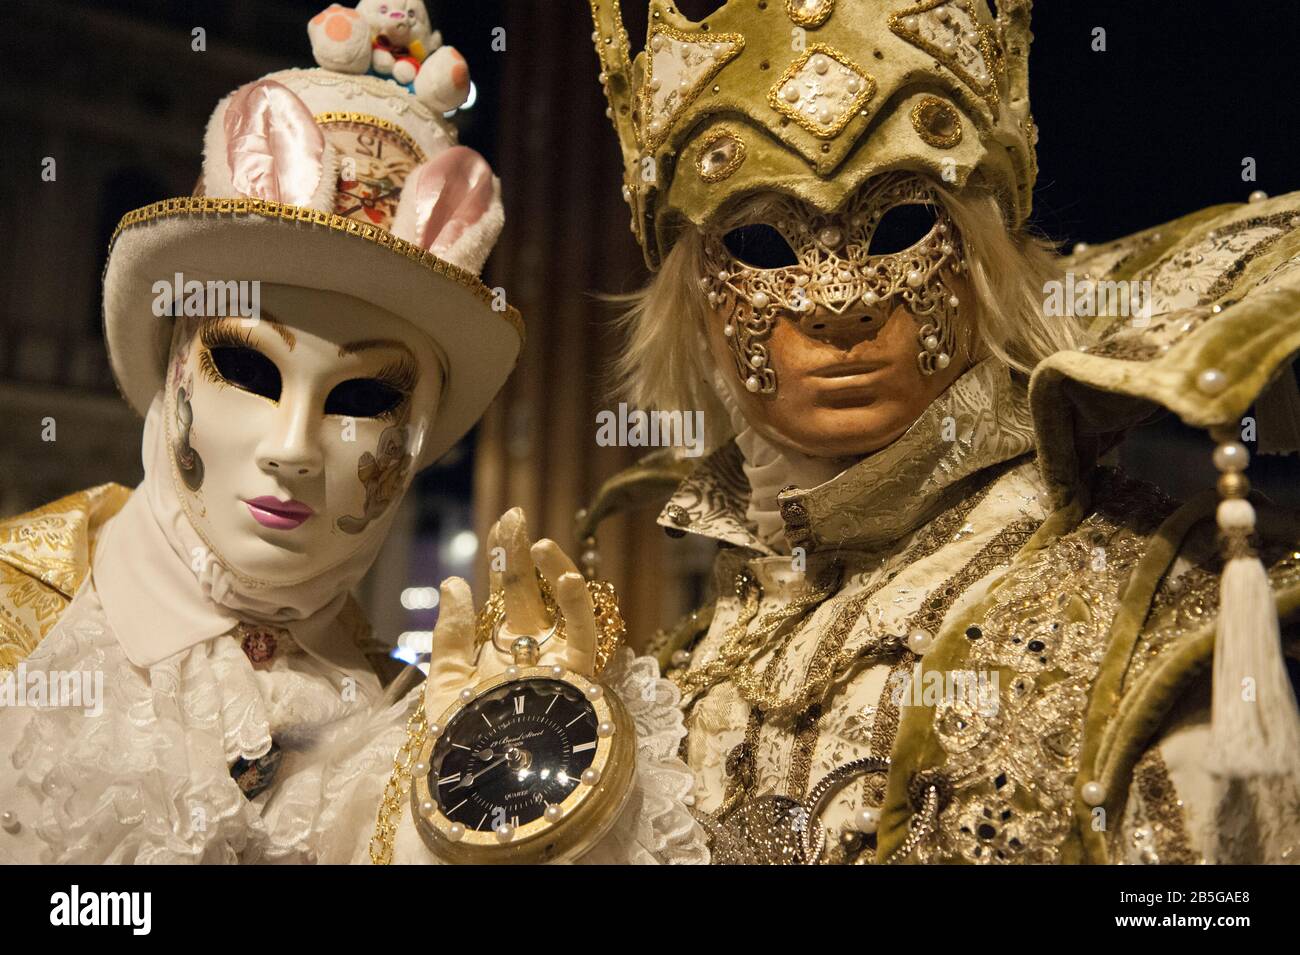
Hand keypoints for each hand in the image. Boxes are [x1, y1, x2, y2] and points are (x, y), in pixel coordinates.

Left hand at [422, 507, 596, 723]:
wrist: (482, 785)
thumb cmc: (463, 740)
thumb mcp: (446, 682)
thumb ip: (453, 633)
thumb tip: (455, 581)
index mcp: (503, 650)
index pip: (509, 593)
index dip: (507, 557)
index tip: (502, 523)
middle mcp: (535, 652)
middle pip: (533, 592)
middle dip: (524, 553)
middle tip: (515, 517)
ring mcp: (557, 664)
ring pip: (567, 607)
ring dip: (556, 571)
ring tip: (538, 541)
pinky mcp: (576, 679)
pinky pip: (584, 636)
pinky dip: (578, 606)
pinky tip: (565, 576)